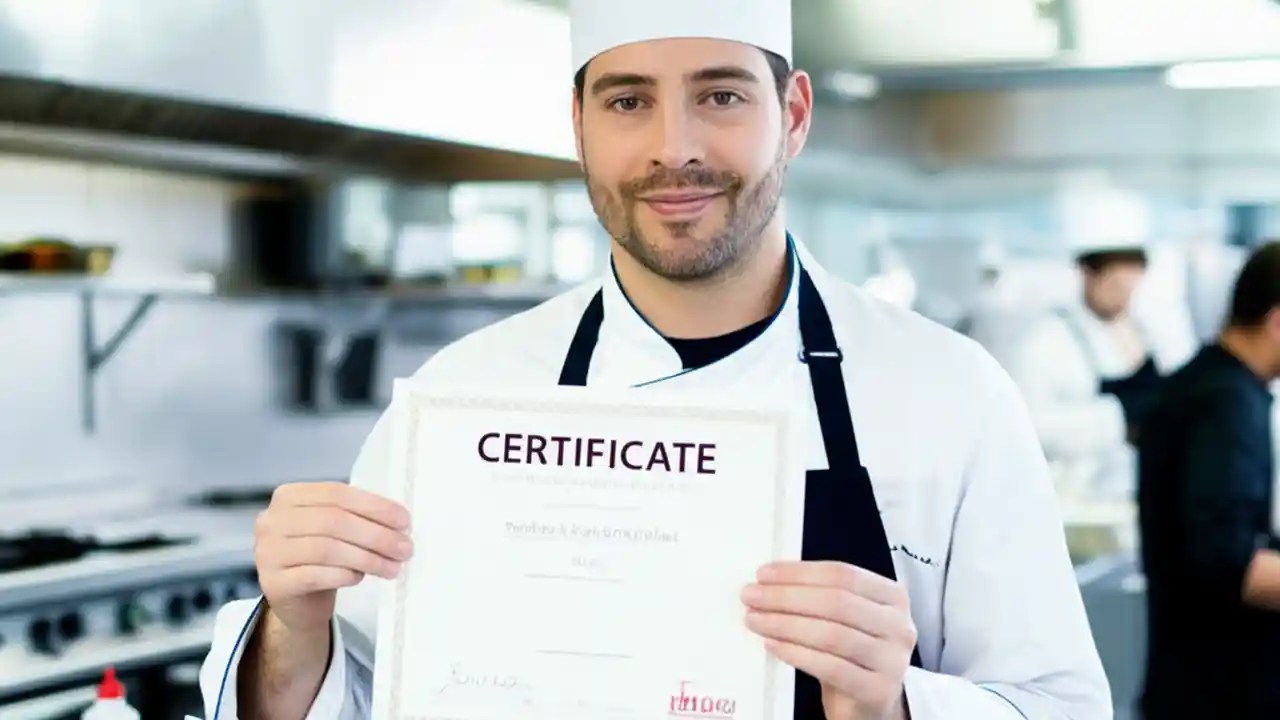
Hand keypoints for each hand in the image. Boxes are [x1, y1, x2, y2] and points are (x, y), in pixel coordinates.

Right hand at [254, 481, 412, 632]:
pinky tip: (360, 578)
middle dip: (375, 535)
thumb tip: (399, 522)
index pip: (336, 494)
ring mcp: (268, 552)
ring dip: (367, 558)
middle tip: (405, 549)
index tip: (404, 521)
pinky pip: (315, 576)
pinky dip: (344, 575)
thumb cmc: (321, 557)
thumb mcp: (335, 529)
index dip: (374, 506)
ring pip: (326, 549)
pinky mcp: (273, 583)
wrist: (297, 601)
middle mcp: (272, 521)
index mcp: (289, 496)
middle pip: (332, 521)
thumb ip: (357, 517)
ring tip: (392, 567)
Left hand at [742, 561, 915, 719]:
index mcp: (893, 596)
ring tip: (756, 620)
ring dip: (785, 624)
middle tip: (752, 597)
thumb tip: (768, 582)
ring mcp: (892, 660)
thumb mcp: (845, 618)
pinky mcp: (878, 690)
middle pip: (837, 602)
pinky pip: (830, 667)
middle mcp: (899, 625)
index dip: (800, 572)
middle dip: (786, 597)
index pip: (843, 574)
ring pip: (832, 634)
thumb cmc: (850, 653)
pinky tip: (773, 645)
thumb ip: (818, 595)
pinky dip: (796, 653)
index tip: (764, 574)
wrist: (868, 702)